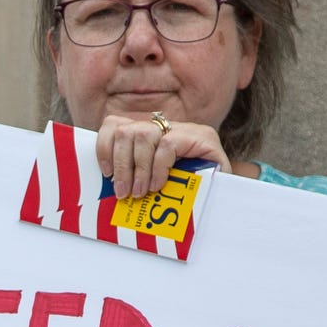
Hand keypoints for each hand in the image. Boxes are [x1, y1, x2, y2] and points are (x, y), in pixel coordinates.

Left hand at [96, 114, 228, 200]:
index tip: (106, 172)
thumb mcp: (148, 185)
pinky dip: (158, 167)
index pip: (116, 125)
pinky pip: (168, 145)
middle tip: (122, 192)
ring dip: (138, 168)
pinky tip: (158, 184)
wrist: (221, 201)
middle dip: (121, 164)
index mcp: (150, 136)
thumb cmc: (181, 199)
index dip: (104, 146)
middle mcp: (167, 128)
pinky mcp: (203, 137)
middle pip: (128, 131)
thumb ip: (130, 177)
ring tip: (139, 192)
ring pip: (144, 135)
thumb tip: (104, 184)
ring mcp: (186, 130)